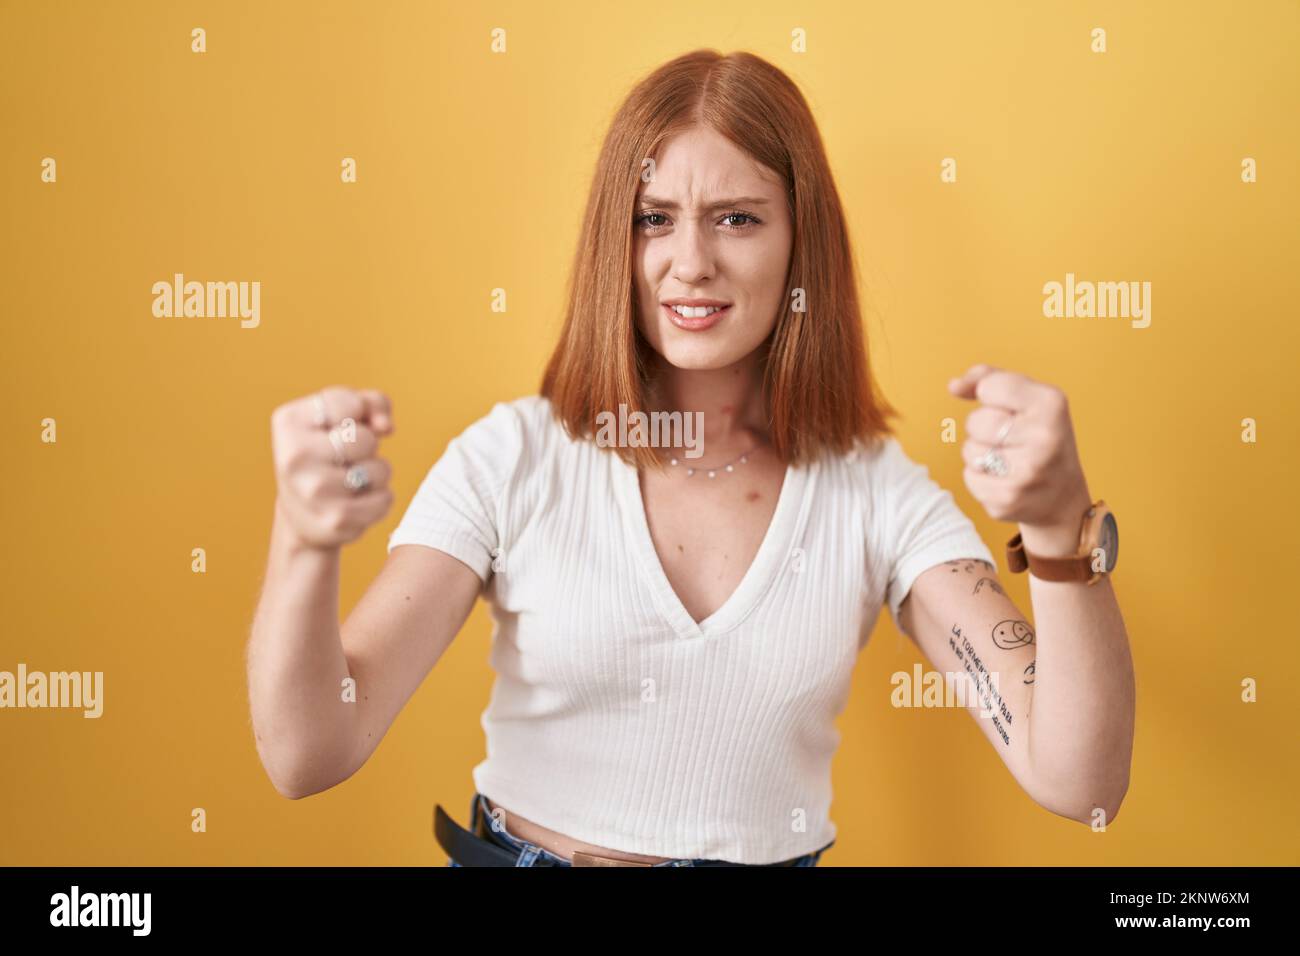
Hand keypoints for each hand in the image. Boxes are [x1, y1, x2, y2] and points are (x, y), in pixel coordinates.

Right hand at [270, 386, 395, 549]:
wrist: (303, 513)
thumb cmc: (327, 453)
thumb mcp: (341, 417)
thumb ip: (372, 402)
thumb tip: (385, 426)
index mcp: (289, 422)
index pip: (350, 404)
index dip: (357, 414)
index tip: (339, 426)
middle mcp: (295, 456)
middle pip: (366, 440)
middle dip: (367, 447)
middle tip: (344, 458)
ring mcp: (314, 491)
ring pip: (379, 470)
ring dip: (376, 474)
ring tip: (350, 479)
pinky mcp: (335, 520)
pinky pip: (385, 499)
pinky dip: (380, 498)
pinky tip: (356, 501)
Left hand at [948, 364, 1091, 556]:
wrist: (1063, 496)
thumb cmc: (1038, 436)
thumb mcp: (1028, 399)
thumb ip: (989, 379)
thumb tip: (953, 386)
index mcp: (1051, 404)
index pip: (989, 386)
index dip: (989, 395)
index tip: (1010, 407)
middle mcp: (1044, 437)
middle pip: (976, 421)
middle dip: (983, 428)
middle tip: (1009, 438)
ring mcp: (1027, 472)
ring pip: (970, 451)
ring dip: (980, 454)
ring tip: (1009, 459)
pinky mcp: (1009, 499)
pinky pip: (970, 478)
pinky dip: (980, 478)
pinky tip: (1005, 479)